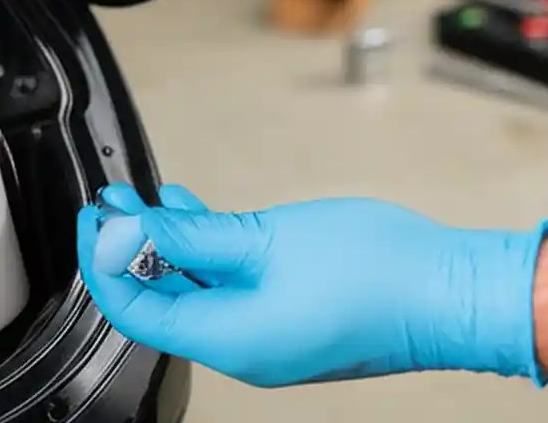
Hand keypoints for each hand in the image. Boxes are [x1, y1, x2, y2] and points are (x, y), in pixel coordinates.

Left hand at [78, 185, 547, 387]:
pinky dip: (204, 253)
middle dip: (129, 248)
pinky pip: (228, 289)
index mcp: (228, 340)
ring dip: (166, 245)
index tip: (95, 217)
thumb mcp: (264, 240)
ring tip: (143, 200)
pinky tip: (193, 214)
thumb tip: (132, 232)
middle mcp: (241, 348)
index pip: (135, 309)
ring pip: (194, 292)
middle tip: (112, 202)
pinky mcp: (289, 317)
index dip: (104, 261)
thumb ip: (192, 237)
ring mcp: (267, 335)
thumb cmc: (377, 272)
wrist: (452, 293)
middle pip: (160, 301)